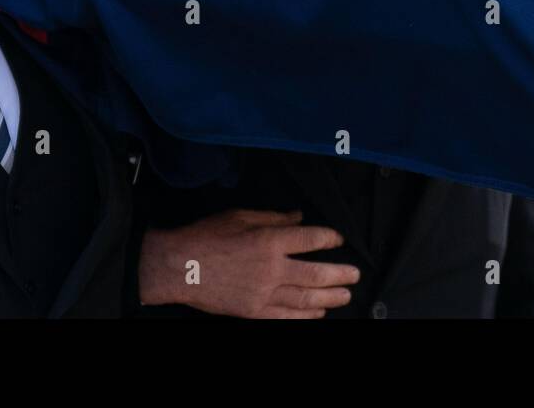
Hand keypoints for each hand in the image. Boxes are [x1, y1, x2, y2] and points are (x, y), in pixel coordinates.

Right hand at [137, 208, 360, 317]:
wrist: (179, 267)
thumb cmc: (206, 237)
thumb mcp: (241, 216)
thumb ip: (274, 218)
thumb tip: (298, 217)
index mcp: (269, 240)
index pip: (311, 239)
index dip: (330, 238)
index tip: (338, 239)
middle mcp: (271, 269)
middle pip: (316, 274)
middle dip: (340, 274)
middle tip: (355, 274)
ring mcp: (263, 293)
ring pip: (306, 299)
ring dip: (330, 298)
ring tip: (345, 296)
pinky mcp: (253, 312)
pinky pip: (286, 317)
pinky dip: (305, 317)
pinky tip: (318, 314)